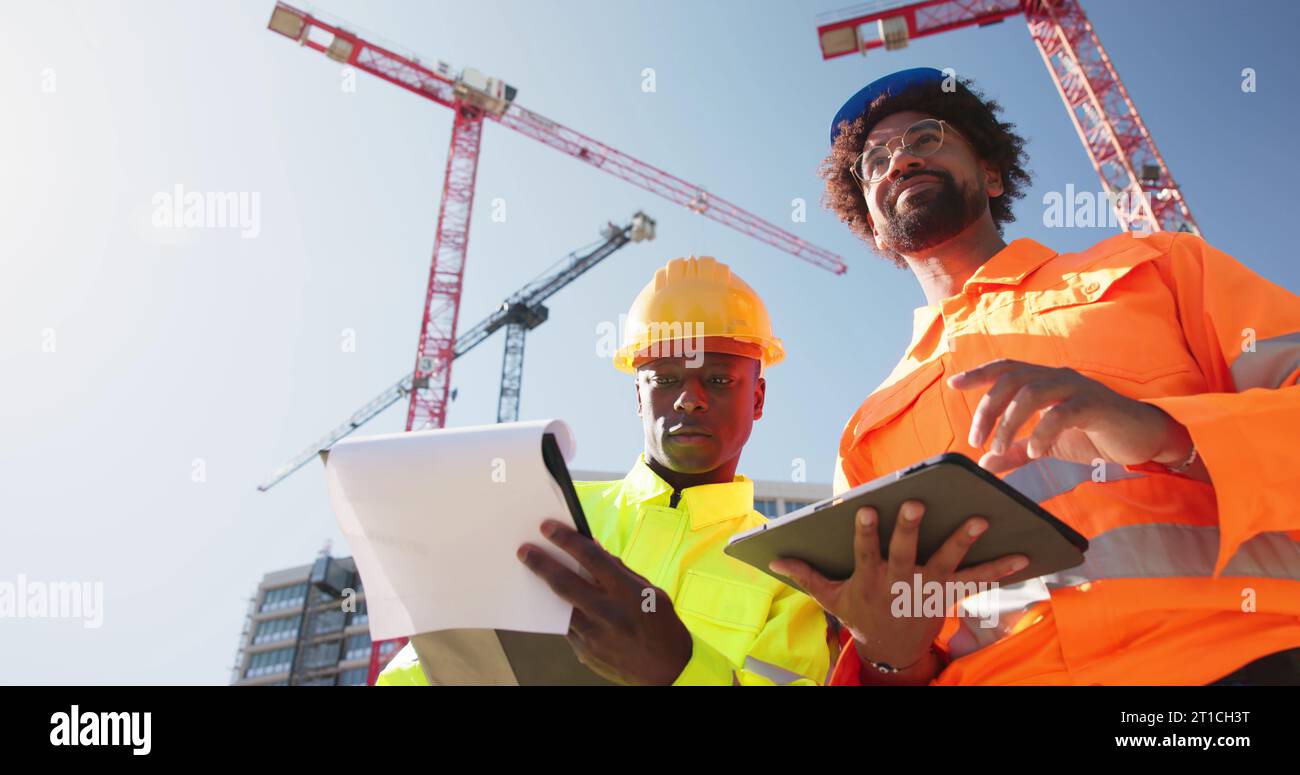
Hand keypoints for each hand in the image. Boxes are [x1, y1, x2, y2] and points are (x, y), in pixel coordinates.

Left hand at [518, 520, 692, 685]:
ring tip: (534, 574)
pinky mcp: (585, 653)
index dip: (567, 539)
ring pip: (561, 607)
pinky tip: (562, 604)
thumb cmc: (661, 625)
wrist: (668, 671)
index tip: (547, 527)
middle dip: (540, 563)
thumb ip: (620, 570)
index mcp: (627, 592)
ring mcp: (593, 636)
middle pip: (565, 582)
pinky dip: (565, 613)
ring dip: (546, 589)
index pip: (591, 557)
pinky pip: (568, 627)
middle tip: (523, 551)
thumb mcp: (649, 590)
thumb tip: (593, 548)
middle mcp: (607, 613)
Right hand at [770, 501, 1025, 675]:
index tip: (864, 508)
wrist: (890, 652)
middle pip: (905, 549)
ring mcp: (926, 586)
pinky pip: (977, 580)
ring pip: (947, 560)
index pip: (864, 549)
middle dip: (910, 526)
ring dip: (963, 540)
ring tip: (979, 519)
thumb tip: (773, 558)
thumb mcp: (830, 598)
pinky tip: (1022, 555)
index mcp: (870, 577)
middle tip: (916, 503)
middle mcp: (900, 579)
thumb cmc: (860, 616)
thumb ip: (805, 575)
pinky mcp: (948, 593)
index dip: (864, 530)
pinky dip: (1000, 568)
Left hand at [948, 359, 1196, 473]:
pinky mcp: (1095, 405)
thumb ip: (1017, 452)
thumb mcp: (1047, 445)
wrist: (1143, 439)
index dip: (979, 373)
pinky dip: (1043, 432)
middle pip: (1011, 380)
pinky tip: (1037, 453)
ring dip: (1009, 423)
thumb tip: (984, 465)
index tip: (953, 385)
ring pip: (1031, 393)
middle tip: (976, 441)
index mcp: (1045, 381)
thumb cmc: (1094, 435)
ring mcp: (1077, 388)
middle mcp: (1058, 377)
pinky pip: (1062, 413)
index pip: (1006, 369)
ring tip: (1000, 449)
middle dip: (987, 410)